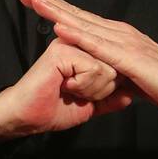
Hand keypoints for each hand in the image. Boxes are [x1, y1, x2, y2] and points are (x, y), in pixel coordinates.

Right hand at [0, 37, 134, 143]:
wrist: (27, 117)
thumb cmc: (53, 108)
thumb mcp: (90, 105)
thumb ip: (110, 99)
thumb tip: (130, 96)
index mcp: (84, 49)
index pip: (116, 63)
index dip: (106, 86)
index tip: (81, 92)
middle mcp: (77, 41)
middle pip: (115, 65)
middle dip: (101, 88)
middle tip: (76, 92)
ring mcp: (69, 42)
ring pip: (107, 67)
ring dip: (92, 88)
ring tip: (70, 88)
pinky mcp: (63, 50)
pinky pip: (94, 68)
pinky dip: (83, 85)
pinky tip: (65, 85)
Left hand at [16, 0, 157, 112]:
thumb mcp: (129, 74)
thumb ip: (111, 69)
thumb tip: (95, 73)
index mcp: (117, 35)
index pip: (81, 18)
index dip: (57, 7)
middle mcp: (118, 32)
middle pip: (77, 14)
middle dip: (50, 2)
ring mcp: (123, 42)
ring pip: (83, 25)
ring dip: (58, 12)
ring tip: (36, 2)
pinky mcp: (128, 57)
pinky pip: (98, 46)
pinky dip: (78, 36)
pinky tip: (60, 28)